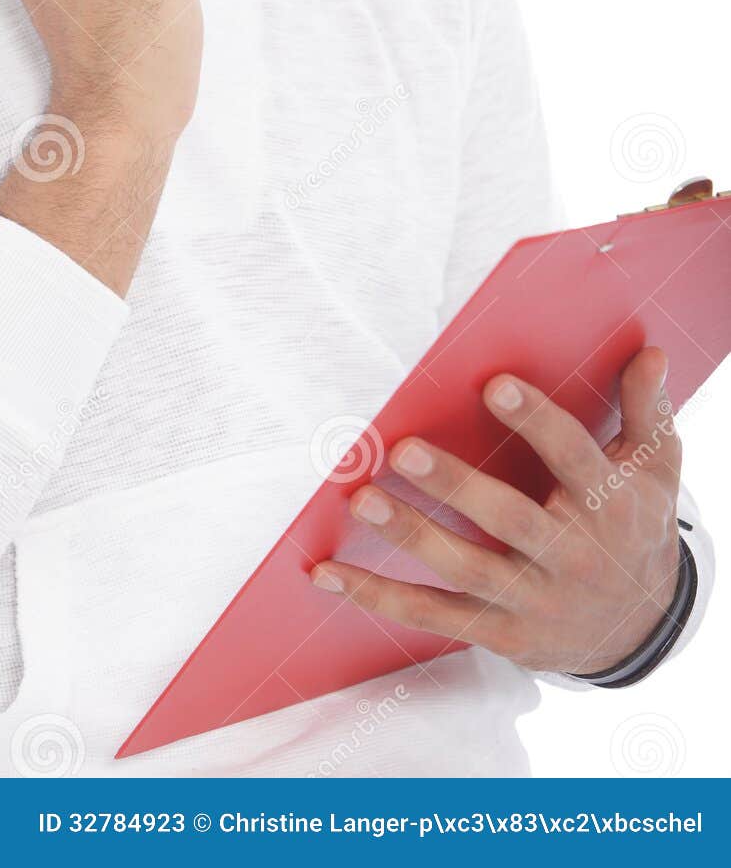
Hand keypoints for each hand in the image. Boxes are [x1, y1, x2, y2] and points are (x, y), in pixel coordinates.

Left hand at [309, 345, 682, 675]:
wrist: (640, 627)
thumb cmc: (634, 524)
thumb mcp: (655, 469)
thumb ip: (647, 409)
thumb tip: (650, 351)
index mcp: (607, 506)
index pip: (572, 458)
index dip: (535, 421)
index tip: (493, 383)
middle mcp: (570, 555)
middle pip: (509, 519)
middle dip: (455, 487)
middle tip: (402, 451)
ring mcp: (532, 599)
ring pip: (464, 568)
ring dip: (409, 535)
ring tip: (361, 500)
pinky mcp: (500, 633)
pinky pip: (433, 614)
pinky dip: (378, 595)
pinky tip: (329, 573)